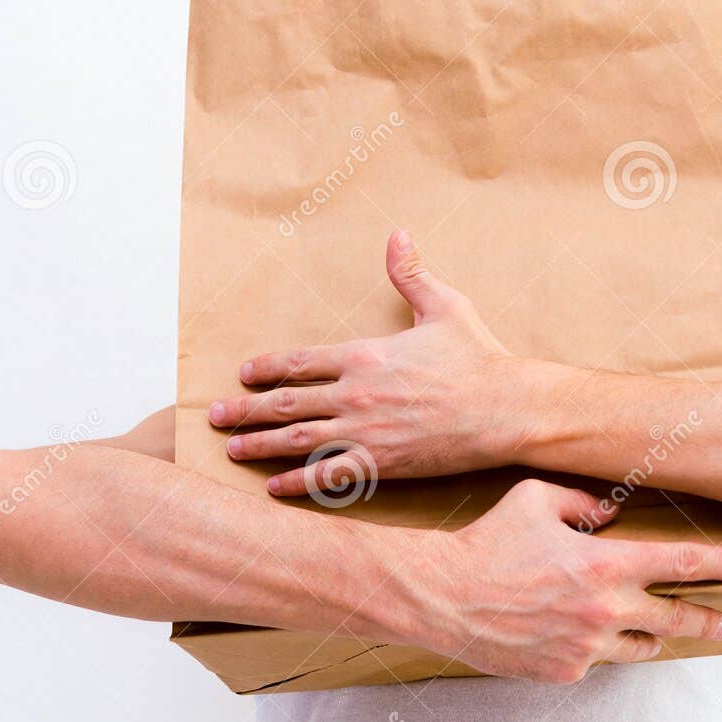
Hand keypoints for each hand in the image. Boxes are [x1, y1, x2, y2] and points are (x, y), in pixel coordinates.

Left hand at [209, 230, 527, 495]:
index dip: (267, 369)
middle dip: (246, 409)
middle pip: (287, 403)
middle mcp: (356, 394)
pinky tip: (274, 486)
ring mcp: (366, 432)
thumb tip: (397, 235)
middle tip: (216, 415)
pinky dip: (297, 482)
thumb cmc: (478, 356)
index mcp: (365, 355)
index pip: (299, 362)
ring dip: (260, 444)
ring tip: (232, 449)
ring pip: (298, 440)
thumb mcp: (444, 306)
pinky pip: (329, 476)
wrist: (506, 408)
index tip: (244, 374)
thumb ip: (411, 274)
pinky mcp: (383, 464)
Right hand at [394, 478, 721, 682]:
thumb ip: (582, 504)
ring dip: (652, 634)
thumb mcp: (536, 500)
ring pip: (643, 645)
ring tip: (652, 627)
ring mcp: (587, 647)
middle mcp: (605, 609)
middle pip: (679, 618)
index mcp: (606, 564)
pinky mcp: (565, 672)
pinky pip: (598, 660)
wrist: (443, 597)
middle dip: (709, 618)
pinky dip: (597, 646)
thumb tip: (610, 514)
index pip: (682, 564)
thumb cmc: (488, 542)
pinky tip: (575, 631)